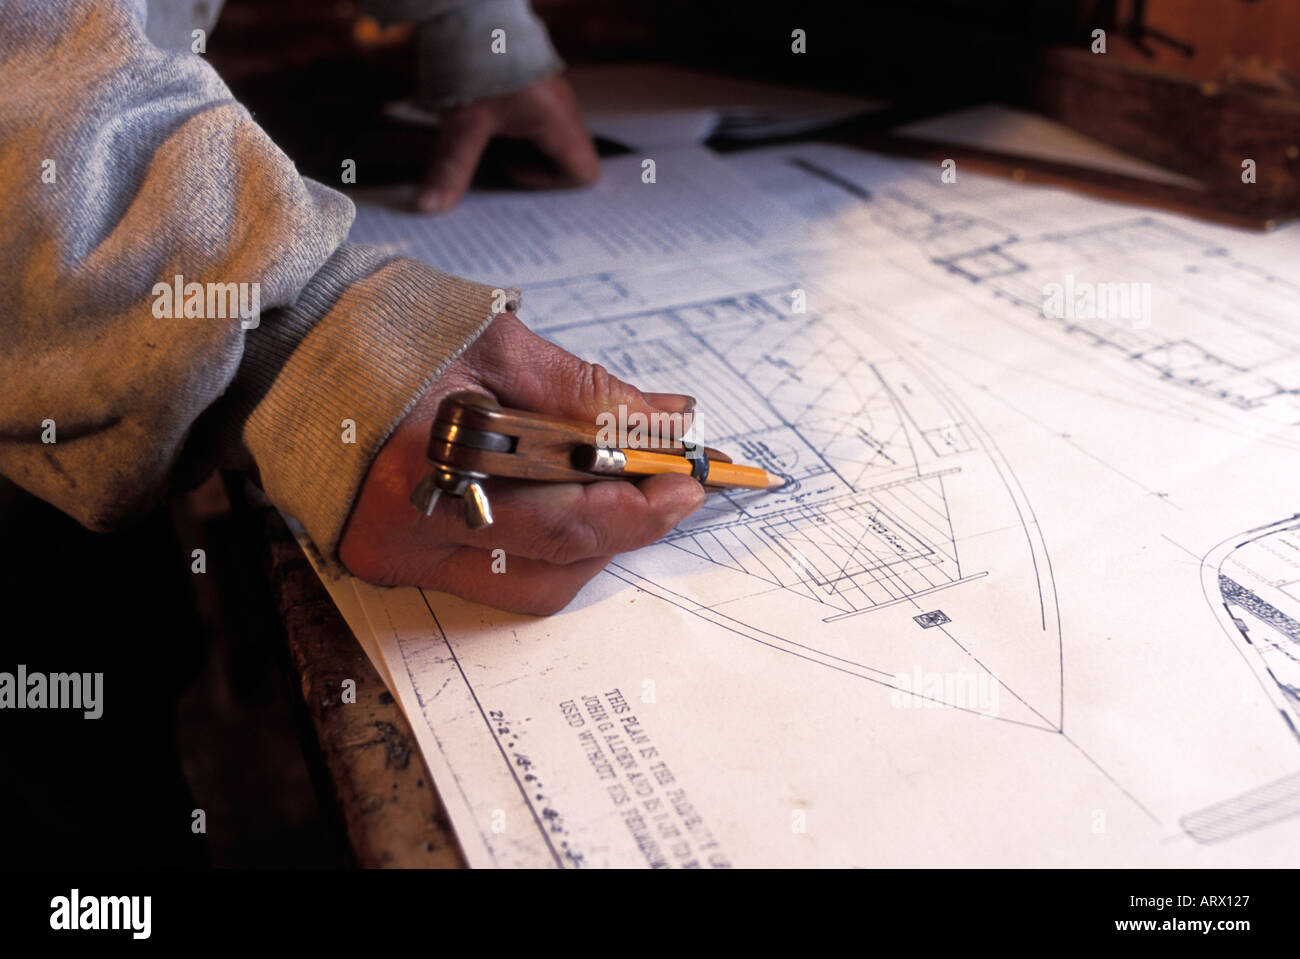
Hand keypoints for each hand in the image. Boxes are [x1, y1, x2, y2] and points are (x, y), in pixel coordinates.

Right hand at [337, 313, 702, 614]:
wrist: (296, 338)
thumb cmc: (389, 331)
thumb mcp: (500, 345)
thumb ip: (589, 394)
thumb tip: (669, 425)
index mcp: (425, 468)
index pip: (564, 520)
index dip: (639, 507)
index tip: (688, 481)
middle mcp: (405, 533)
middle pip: (551, 571)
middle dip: (619, 532)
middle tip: (662, 486)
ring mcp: (394, 555)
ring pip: (525, 586)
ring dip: (584, 545)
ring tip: (607, 484)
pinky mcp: (389, 559)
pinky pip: (489, 574)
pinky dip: (539, 541)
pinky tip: (555, 494)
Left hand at [416, 74, 599, 212]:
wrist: (472, 10)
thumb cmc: (477, 63)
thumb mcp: (462, 123)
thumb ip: (450, 169)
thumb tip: (430, 207)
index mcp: (558, 122)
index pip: (584, 173)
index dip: (551, 183)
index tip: (512, 167)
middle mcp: (563, 111)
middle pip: (568, 159)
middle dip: (534, 170)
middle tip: (497, 162)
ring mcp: (551, 98)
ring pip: (552, 141)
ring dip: (523, 150)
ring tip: (488, 142)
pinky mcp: (536, 89)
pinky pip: (538, 123)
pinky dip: (517, 133)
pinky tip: (487, 125)